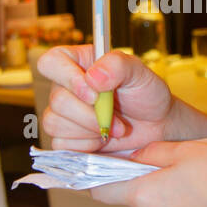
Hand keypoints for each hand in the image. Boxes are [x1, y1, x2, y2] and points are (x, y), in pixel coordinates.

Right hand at [37, 46, 175, 151]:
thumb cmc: (146, 95)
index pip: (51, 62)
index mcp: (77, 62)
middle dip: (90, 114)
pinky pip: (61, 144)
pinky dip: (86, 144)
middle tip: (116, 117)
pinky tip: (102, 139)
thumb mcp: (139, 72)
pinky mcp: (65, 138)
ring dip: (90, 130)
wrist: (156, 126)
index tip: (94, 94)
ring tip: (113, 128)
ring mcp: (63, 114)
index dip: (67, 78)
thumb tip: (92, 77)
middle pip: (57, 100)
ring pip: (55, 123)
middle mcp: (65, 87)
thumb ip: (117, 65)